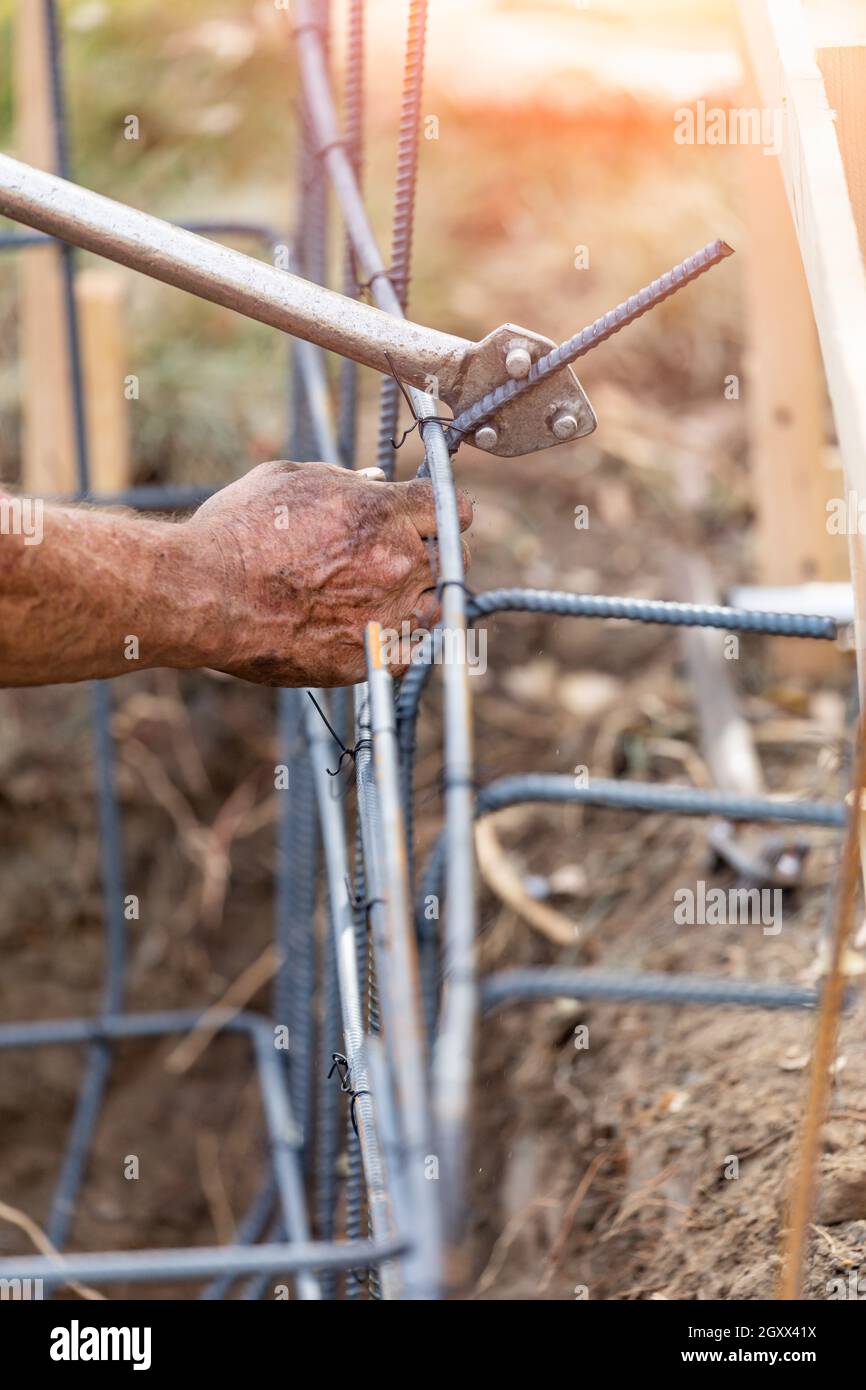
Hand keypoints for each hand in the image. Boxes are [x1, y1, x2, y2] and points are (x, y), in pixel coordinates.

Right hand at [183, 460, 472, 686]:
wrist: (203, 594)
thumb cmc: (237, 531)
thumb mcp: (289, 480)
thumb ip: (343, 479)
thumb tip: (374, 480)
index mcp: (383, 513)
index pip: (452, 508)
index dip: (439, 511)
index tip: (426, 518)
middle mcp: (396, 563)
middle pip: (452, 558)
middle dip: (434, 552)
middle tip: (406, 555)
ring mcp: (386, 614)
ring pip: (436, 606)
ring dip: (420, 597)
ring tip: (385, 594)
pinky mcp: (369, 657)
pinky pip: (411, 650)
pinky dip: (400, 638)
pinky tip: (375, 627)